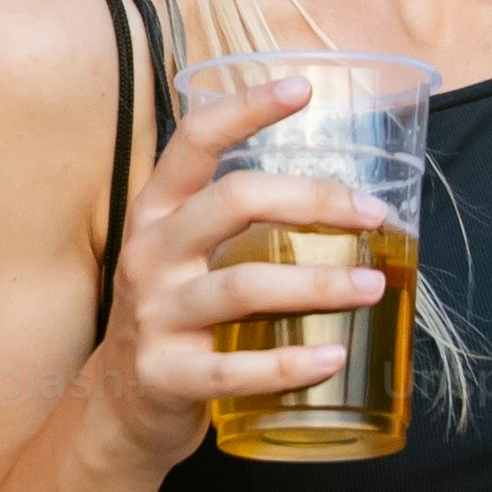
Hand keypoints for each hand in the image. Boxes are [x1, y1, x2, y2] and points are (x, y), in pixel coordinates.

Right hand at [79, 69, 395, 482]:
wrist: (119, 404)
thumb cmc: (175, 315)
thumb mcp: (183, 254)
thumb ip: (236, 223)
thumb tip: (343, 195)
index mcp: (155, 213)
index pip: (193, 141)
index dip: (246, 108)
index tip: (303, 87)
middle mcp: (149, 254)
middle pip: (232, 202)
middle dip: (311, 200)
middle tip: (371, 213)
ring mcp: (152, 316)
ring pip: (242, 287)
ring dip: (317, 285)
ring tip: (372, 286)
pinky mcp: (165, 375)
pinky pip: (233, 369)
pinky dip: (290, 365)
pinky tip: (333, 356)